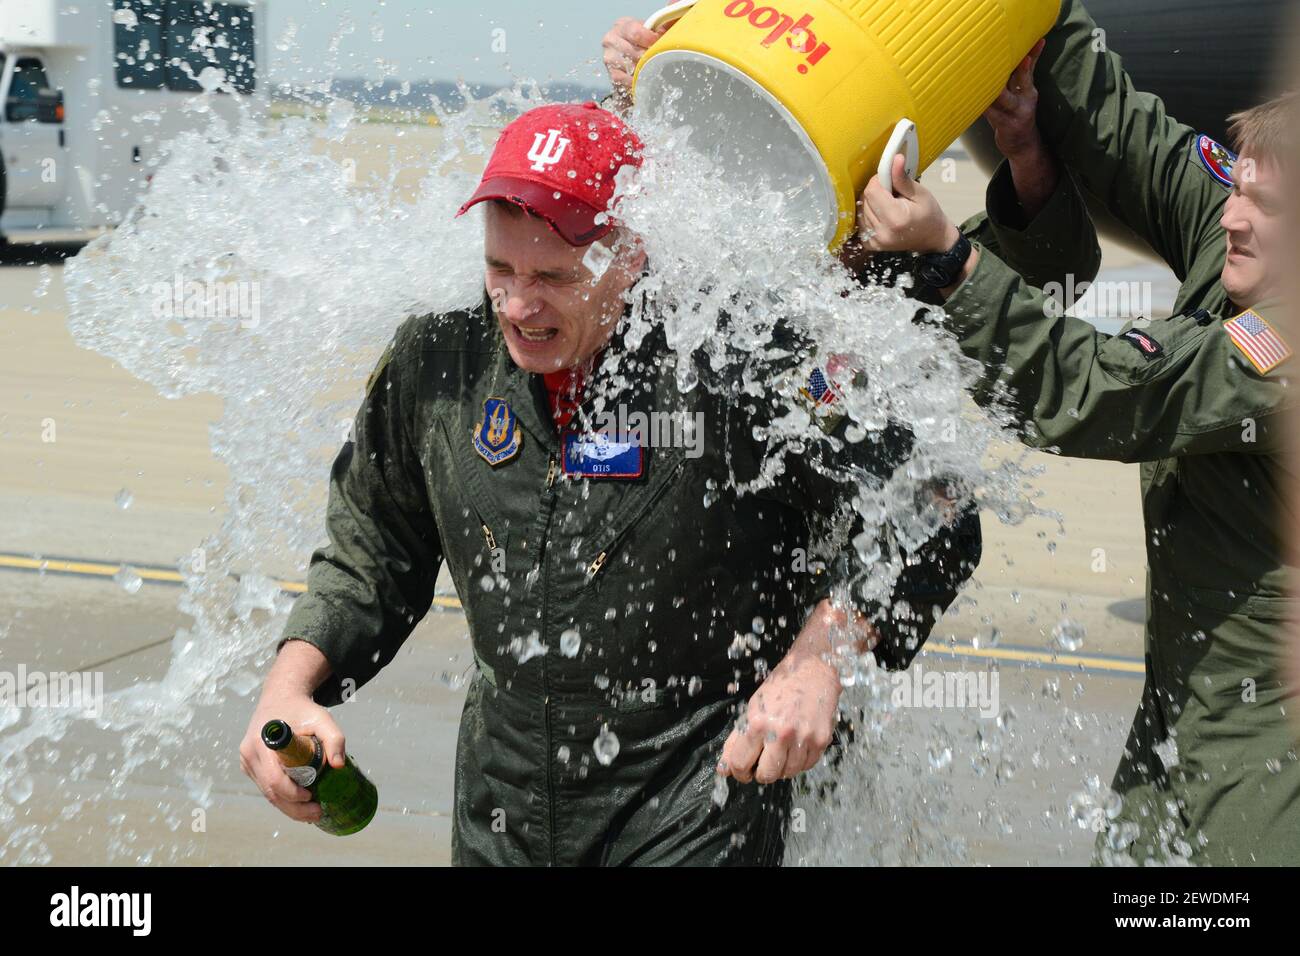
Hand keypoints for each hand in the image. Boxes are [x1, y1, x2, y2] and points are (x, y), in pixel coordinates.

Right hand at [239, 689, 346, 823]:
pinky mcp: (250, 765)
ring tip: (312, 813)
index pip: (273, 778)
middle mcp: (249, 754)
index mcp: (262, 743)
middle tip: (317, 813)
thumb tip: (339, 765)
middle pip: (269, 791)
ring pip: (266, 793)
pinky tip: (299, 805)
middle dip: (293, 808)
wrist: (281, 697)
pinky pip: (265, 787)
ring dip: (288, 807)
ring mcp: (247, 761)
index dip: (291, 793)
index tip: (311, 797)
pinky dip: (282, 798)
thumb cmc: (302, 710)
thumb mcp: (322, 719)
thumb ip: (334, 738)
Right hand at [602, 17, 664, 89]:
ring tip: (653, 71)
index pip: (635, 32)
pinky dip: (636, 81)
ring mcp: (609, 56)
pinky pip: (624, 79)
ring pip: (629, 65)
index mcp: (623, 25)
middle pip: (632, 51)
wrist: (635, 66)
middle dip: (649, 58)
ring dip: (643, 70)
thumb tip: (675, 3)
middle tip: (659, 61)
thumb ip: (666, 21)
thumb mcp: (656, 32)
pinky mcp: (611, 73)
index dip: (651, 40)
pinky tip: (644, 80)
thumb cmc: (646, 46)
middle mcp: (611, 38)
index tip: (660, 45)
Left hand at [719, 638, 843, 784]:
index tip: (743, 769)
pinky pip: (807, 766)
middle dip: (760, 773)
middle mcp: (781, 733)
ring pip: (788, 773)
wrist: (812, 671)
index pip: (740, 763)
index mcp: (758, 723)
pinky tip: (795, 748)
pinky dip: (799, 762)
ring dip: (782, 767)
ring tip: (781, 751)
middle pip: (766, 775)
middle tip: (762, 764)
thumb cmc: (780, 688)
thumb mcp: (752, 708)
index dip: (739, 771)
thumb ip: (737, 740)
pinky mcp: (821, 741)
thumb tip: (723, 768)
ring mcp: (803, 738)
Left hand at [856, 153, 959, 254]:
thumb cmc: (929, 215)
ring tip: (889, 206)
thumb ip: (902, 178)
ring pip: (861, 210)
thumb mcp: (920, 193)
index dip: (878, 180)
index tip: (888, 180)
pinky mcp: (871, 244)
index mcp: (895, 218)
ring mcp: (875, 241)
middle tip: (892, 194)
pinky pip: (861, 222)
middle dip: (876, 192)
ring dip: (872, 203)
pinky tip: (883, 215)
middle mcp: (882, 232)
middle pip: (865, 200)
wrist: (931, 238)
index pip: (871, 191)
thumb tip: (894, 159)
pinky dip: (870, 215)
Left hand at [983, 39, 1046, 161]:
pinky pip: (989, 111)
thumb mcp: (1023, 94)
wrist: (1021, 145)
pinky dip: (981, 102)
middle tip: (1012, 51)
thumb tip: (1018, 52)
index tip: (1038, 40)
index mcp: (1029, 90)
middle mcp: (1025, 100)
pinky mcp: (1003, 124)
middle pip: (1023, 79)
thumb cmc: (1016, 114)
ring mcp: (1015, 113)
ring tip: (983, 71)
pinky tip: (970, 94)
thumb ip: (1020, 74)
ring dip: (995, 85)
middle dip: (1021, 65)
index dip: (1034, 54)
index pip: (1031, 68)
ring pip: (1003, 96)